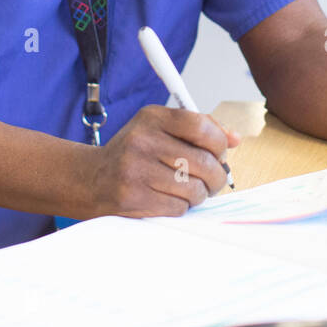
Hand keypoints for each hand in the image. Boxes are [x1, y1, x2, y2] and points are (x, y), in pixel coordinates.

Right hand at [88, 105, 240, 217]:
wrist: (92, 179)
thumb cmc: (134, 153)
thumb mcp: (160, 129)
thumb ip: (199, 129)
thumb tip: (234, 138)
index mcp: (152, 118)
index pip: (200, 126)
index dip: (219, 143)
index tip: (219, 153)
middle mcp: (142, 141)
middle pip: (203, 162)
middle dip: (216, 176)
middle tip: (213, 180)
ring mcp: (136, 170)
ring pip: (193, 189)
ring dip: (198, 194)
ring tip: (189, 190)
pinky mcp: (133, 197)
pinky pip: (178, 208)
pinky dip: (181, 207)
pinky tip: (169, 199)